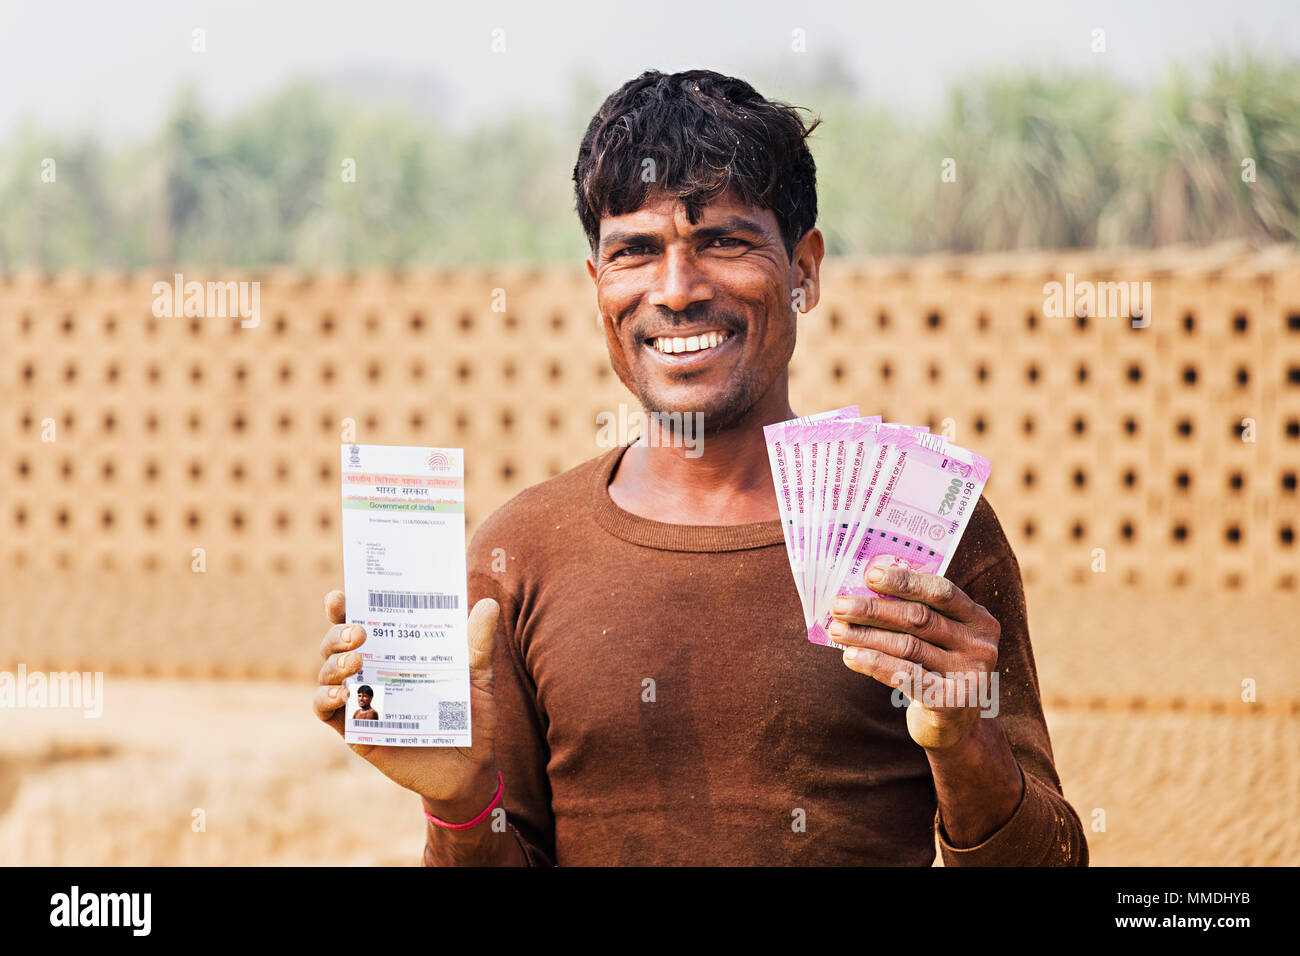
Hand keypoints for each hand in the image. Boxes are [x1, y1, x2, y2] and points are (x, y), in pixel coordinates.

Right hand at [313, 590, 502, 818]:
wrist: (471, 767)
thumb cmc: (470, 715)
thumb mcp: (479, 677)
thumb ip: (479, 644)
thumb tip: (488, 604)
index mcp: (395, 652)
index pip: (361, 621)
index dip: (344, 607)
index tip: (340, 596)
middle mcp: (372, 672)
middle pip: (335, 645)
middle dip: (338, 634)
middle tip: (360, 633)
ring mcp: (361, 702)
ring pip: (326, 674)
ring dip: (332, 665)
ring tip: (356, 662)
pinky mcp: (357, 732)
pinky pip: (327, 713)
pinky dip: (326, 700)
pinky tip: (344, 696)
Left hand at [828, 558, 1000, 749]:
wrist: (956, 725)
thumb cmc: (936, 668)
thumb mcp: (938, 639)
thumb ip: (915, 615)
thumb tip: (860, 592)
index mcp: (980, 620)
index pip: (941, 591)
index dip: (905, 581)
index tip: (870, 575)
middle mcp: (980, 646)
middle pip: (919, 618)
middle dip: (873, 609)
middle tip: (838, 605)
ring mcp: (969, 675)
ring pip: (907, 646)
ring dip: (866, 636)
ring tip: (836, 630)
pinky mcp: (951, 702)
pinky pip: (905, 676)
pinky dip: (874, 663)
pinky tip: (850, 656)